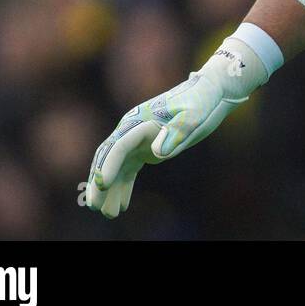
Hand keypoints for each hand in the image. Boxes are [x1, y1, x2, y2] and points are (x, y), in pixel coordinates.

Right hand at [85, 39, 262, 218]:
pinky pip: (129, 169)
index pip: (118, 146)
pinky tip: (122, 205)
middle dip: (100, 181)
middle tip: (94, 205)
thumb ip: (176, 132)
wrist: (210, 91)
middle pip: (109, 157)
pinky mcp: (146, 147)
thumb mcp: (194, 115)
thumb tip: (157, 152)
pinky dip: (124, 185)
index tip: (103, 184)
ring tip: (108, 213)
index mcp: (140, 120)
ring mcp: (137, 138)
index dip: (109, 165)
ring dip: (110, 189)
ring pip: (116, 166)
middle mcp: (132, 128)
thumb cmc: (202, 100)